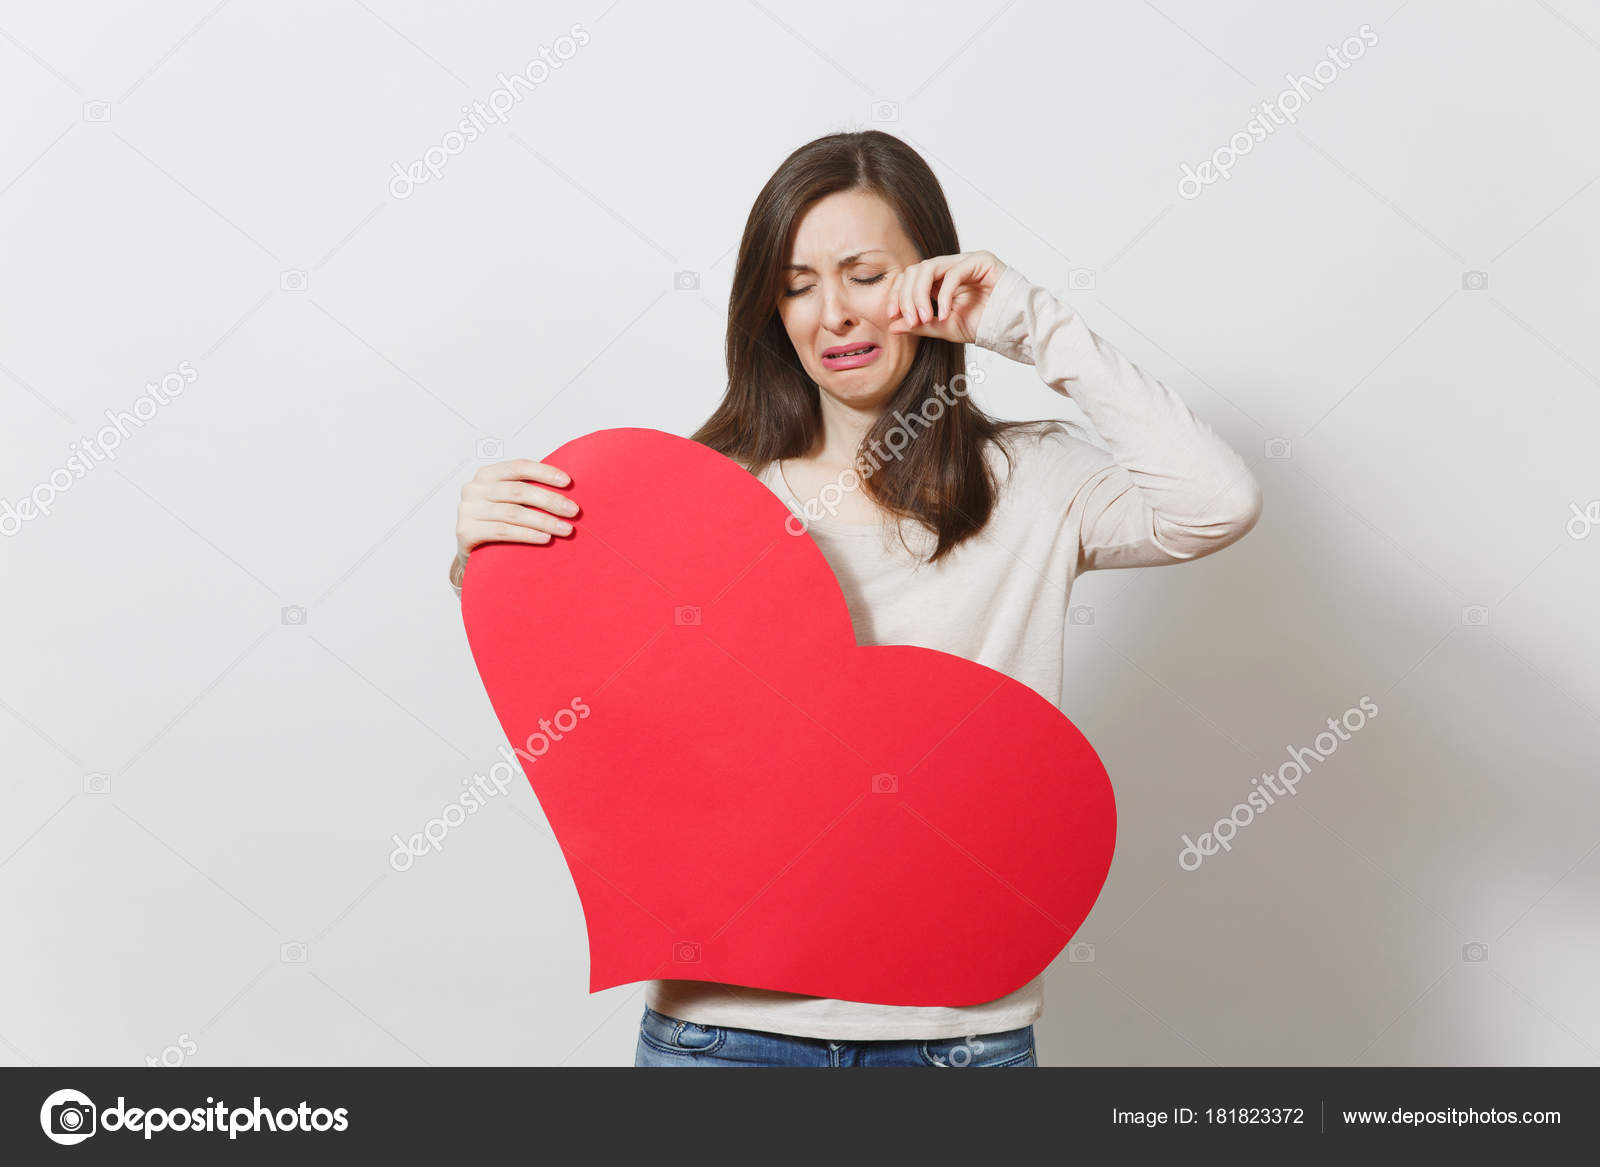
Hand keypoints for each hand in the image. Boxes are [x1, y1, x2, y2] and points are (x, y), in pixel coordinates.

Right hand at [453, 458, 577, 581]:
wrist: (472, 552)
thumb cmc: (496, 522)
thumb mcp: (508, 501)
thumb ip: (526, 490)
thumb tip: (566, 488)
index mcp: (486, 474)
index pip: (518, 467)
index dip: (544, 472)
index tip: (568, 482)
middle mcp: (473, 489)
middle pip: (518, 491)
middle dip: (549, 501)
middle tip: (573, 511)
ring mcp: (467, 510)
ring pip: (513, 513)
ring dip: (544, 521)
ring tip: (565, 529)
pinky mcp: (465, 531)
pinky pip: (503, 531)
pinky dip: (527, 535)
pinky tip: (545, 538)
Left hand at [885, 250, 1006, 344]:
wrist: (1012, 328)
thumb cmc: (983, 325)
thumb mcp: (944, 328)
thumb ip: (919, 325)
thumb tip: (892, 325)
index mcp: (939, 280)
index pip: (909, 278)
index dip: (897, 295)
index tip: (892, 316)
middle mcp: (950, 266)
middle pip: (915, 271)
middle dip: (906, 297)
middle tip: (911, 321)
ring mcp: (965, 261)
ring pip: (928, 268)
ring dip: (920, 295)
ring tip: (925, 319)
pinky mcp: (980, 260)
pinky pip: (953, 273)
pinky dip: (944, 295)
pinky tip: (945, 314)